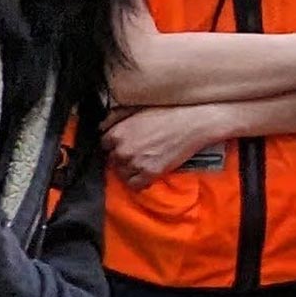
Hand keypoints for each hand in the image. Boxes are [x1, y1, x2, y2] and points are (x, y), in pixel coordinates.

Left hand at [106, 104, 226, 183]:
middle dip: (122, 158)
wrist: (191, 125)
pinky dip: (139, 183)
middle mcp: (123, 149)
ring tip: (141, 166)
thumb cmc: (167, 114)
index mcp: (118, 132)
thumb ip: (118, 119)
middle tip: (135, 155)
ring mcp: (136, 162)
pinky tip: (146, 176)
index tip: (121, 146)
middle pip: (113, 160)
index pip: (104, 145)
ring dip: (130, 171)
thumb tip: (105, 125)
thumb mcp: (137, 111)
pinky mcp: (150, 172)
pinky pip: (136, 185)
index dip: (114, 145)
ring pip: (123, 174)